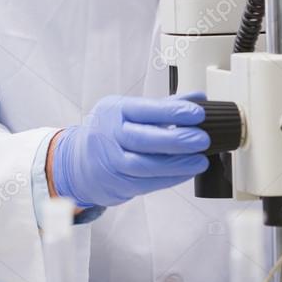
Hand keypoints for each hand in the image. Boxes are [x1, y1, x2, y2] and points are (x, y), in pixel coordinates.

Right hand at [49, 94, 208, 208]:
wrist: (79, 164)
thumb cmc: (110, 133)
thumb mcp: (130, 112)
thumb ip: (164, 107)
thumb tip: (198, 98)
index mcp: (114, 110)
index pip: (145, 109)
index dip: (173, 112)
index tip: (198, 113)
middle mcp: (109, 135)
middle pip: (142, 139)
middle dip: (176, 140)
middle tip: (202, 139)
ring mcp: (110, 162)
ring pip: (144, 166)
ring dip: (176, 165)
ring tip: (199, 161)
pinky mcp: (116, 184)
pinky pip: (146, 183)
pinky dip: (170, 179)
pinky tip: (186, 173)